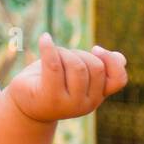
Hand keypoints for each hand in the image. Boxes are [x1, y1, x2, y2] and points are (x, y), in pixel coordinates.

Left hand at [3, 33, 127, 122]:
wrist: (24, 105)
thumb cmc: (51, 83)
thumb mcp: (76, 76)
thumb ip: (97, 69)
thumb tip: (120, 57)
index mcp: (97, 97)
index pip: (118, 80)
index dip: (111, 61)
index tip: (96, 48)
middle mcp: (87, 104)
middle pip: (94, 66)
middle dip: (79, 53)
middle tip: (62, 55)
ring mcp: (69, 104)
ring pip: (76, 65)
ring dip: (62, 52)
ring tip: (50, 55)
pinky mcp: (49, 97)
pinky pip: (53, 66)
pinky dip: (49, 48)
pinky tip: (44, 38)